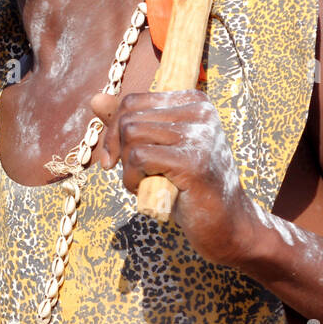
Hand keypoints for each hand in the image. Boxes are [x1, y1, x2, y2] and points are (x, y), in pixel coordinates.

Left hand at [89, 89, 259, 267]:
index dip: (114, 130)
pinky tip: (146, 190)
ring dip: (126, 167)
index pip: (133, 101)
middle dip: (117, 149)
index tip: (114, 157)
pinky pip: (138, 157)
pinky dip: (132, 178)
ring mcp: (199, 136)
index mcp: (195, 102)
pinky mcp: (192, 162)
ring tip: (145, 183)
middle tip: (129, 174)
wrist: (226, 224)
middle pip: (129, 117)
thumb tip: (96, 99)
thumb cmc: (188, 186)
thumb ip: (131, 123)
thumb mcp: (159, 148)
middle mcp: (200, 112)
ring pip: (131, 135)